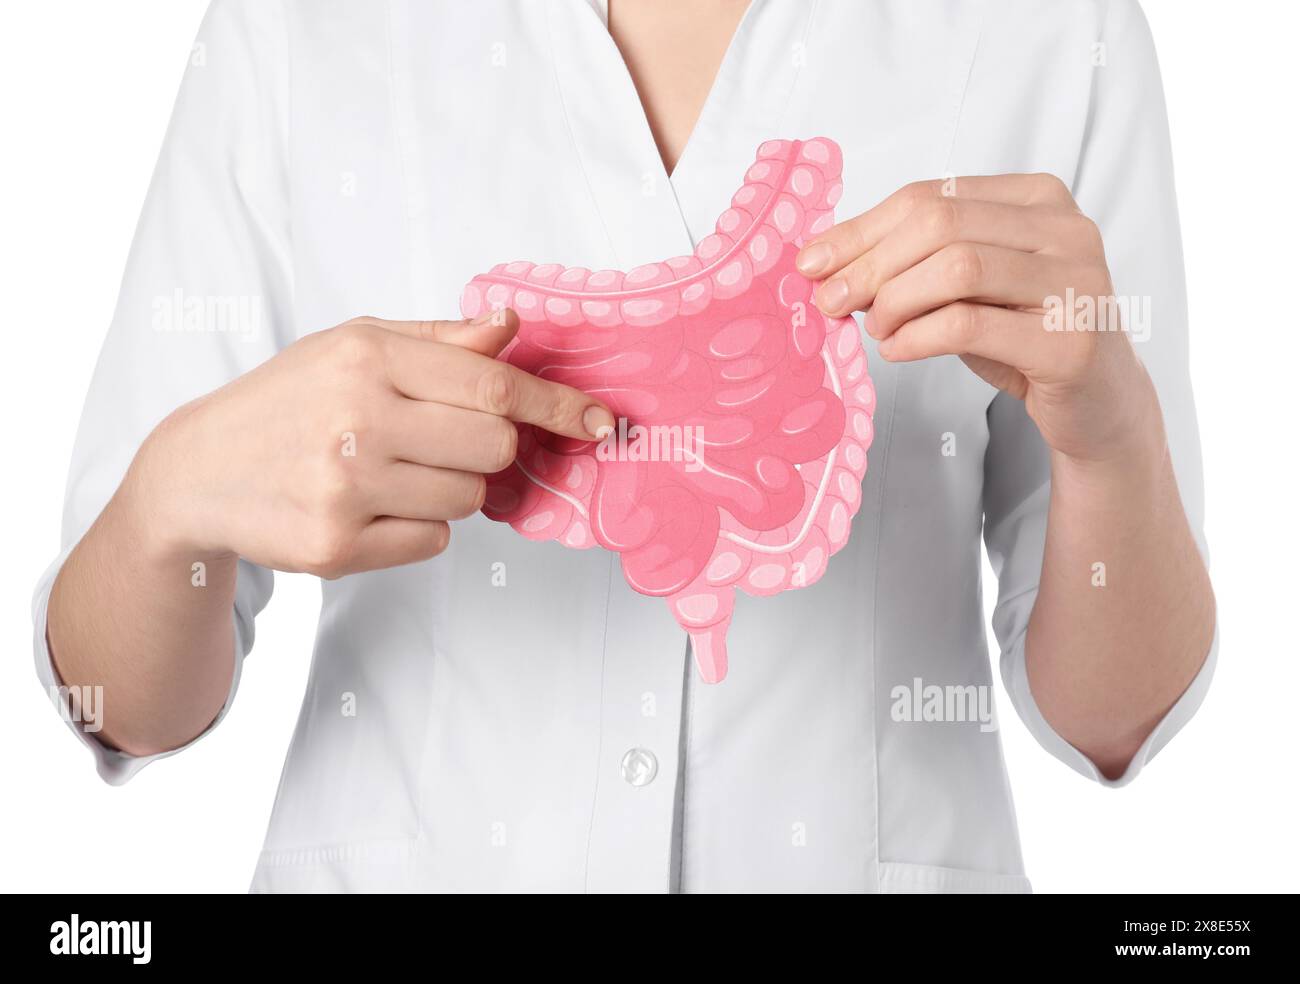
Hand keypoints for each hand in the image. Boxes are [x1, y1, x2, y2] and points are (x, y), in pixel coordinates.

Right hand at [130, 311, 614, 577]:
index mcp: (366, 357)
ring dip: (449, 486)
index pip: (494, 384)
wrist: (199, 470)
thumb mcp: (353, 346)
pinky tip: (369, 505)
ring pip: (470, 499)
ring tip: (390, 470)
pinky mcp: (336, 548)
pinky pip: (434, 540)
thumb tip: (512, 328)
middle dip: (486, 447)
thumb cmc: (288, 399)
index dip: (557, 405)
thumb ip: (439, 341)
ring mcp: (345, 489)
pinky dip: (417, 524)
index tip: (600, 422)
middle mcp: (357, 420)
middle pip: (495, 448)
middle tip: (438, 439)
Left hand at [796, 174, 1159, 464]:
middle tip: (830, 301)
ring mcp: (1075, 283)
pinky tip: (897, 350)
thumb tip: (828, 260)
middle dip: (870, 264)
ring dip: (895, 301)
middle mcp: (1065, 229)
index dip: (862, 228)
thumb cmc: (1022, 335)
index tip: (813, 263)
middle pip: (940, 225)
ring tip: (876, 330)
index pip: (932, 195)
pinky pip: (969, 325)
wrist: (1097, 401)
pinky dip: (917, 337)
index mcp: (1038, 198)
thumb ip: (913, 261)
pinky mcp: (1068, 341)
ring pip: (956, 268)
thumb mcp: (967, 287)